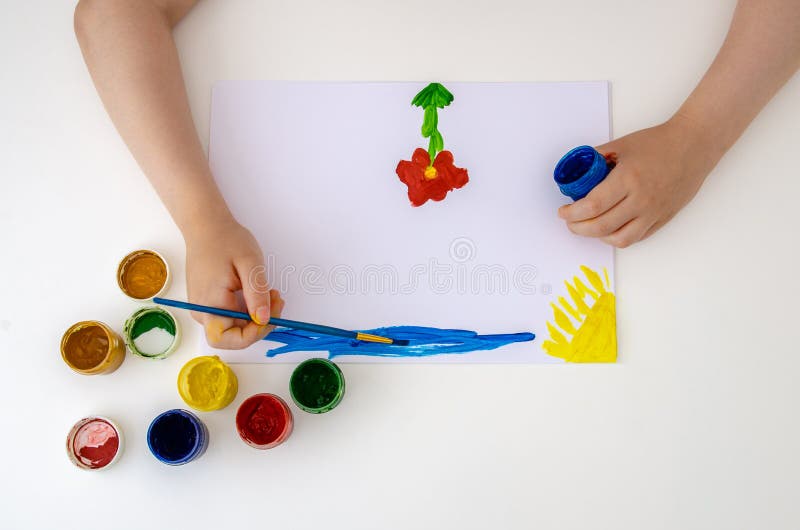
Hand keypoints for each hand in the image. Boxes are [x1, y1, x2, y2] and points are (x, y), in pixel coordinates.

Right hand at [184, 218, 284, 348]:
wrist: (206, 226)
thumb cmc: (226, 240)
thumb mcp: (249, 264)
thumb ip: (256, 294)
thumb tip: (264, 320)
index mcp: (210, 304)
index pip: (231, 340)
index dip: (255, 334)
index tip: (274, 314)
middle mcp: (203, 312)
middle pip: (234, 336)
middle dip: (259, 326)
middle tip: (277, 302)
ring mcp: (203, 309)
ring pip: (234, 327)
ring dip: (256, 317)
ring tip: (270, 292)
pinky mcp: (207, 303)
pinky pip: (230, 317)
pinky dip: (248, 310)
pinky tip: (256, 292)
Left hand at [558, 115, 719, 247]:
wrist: (693, 146)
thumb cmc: (658, 143)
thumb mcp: (621, 146)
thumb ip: (596, 158)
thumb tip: (575, 171)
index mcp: (628, 179)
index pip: (593, 206)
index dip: (572, 213)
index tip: (563, 211)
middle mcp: (641, 200)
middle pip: (601, 227)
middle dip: (578, 228)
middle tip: (570, 222)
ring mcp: (653, 212)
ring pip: (619, 239)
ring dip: (597, 237)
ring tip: (587, 227)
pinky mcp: (662, 219)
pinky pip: (636, 237)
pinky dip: (617, 238)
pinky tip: (608, 229)